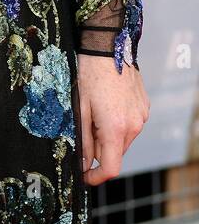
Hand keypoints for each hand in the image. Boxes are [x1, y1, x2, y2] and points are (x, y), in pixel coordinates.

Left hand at [77, 54, 149, 185]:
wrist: (107, 47)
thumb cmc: (88, 75)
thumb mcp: (79, 109)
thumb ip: (83, 140)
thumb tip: (84, 164)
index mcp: (115, 128)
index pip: (111, 168)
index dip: (96, 177)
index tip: (84, 176)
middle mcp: (133, 126)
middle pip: (116, 153)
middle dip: (99, 150)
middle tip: (84, 128)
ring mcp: (141, 116)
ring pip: (123, 139)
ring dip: (108, 135)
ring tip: (96, 111)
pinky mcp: (144, 107)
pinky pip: (130, 125)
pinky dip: (118, 123)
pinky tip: (107, 104)